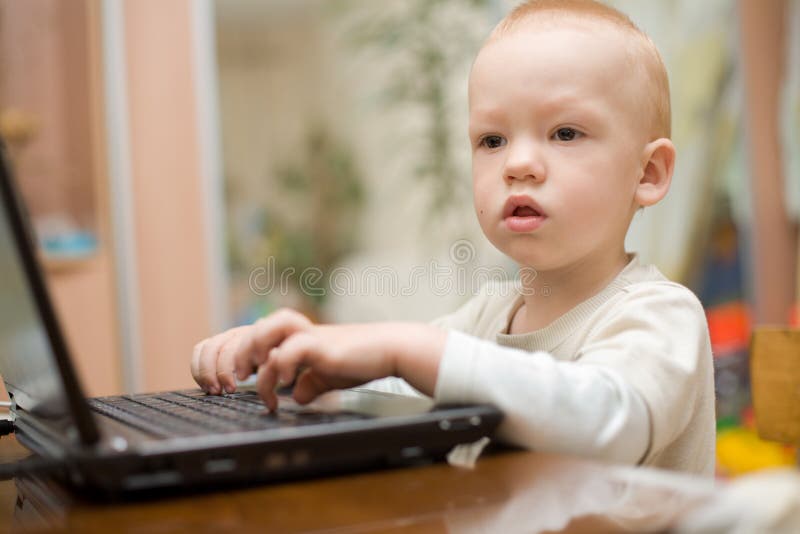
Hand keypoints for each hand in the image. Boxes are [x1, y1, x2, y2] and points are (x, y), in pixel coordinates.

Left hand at [190, 308, 446, 409]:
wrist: (386, 352)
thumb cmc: (356, 362)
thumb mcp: (322, 376)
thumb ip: (306, 382)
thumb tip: (296, 396)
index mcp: (284, 336)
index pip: (237, 337)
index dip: (221, 360)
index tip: (223, 388)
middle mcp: (290, 330)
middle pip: (241, 332)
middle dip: (226, 361)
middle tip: (230, 387)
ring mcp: (304, 334)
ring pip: (262, 330)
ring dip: (249, 355)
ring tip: (249, 379)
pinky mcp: (320, 343)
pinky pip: (289, 350)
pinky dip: (280, 367)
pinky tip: (284, 386)